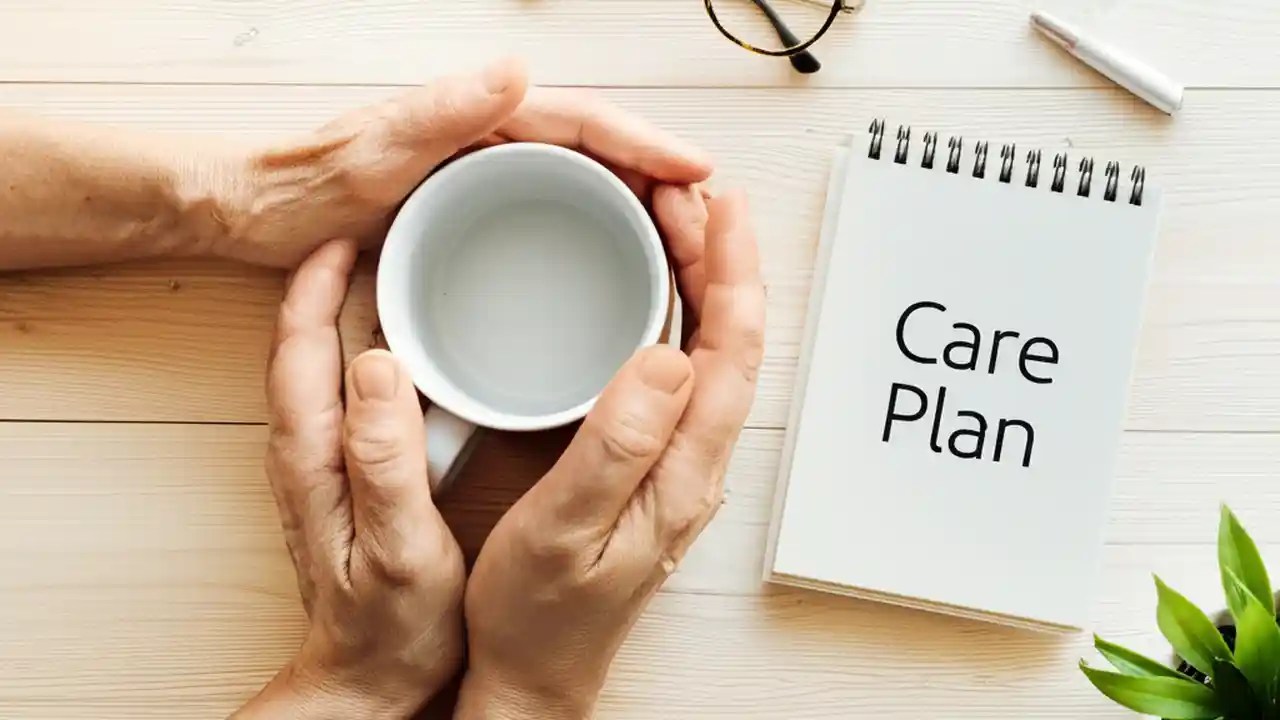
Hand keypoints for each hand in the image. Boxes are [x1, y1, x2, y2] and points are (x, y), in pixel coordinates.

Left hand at [211, 58, 711, 266]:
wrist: (252, 210)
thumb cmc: (302, 180)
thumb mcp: (371, 148)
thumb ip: (439, 112)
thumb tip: (516, 73)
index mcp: (480, 119)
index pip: (585, 123)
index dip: (648, 145)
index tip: (698, 173)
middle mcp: (492, 141)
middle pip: (601, 153)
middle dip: (662, 180)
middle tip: (708, 224)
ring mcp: (486, 178)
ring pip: (585, 186)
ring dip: (639, 209)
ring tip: (685, 247)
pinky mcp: (474, 212)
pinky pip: (554, 217)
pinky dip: (596, 236)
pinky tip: (612, 269)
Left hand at [233, 239, 464, 718]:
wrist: (370, 678)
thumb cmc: (390, 623)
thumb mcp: (397, 543)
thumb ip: (385, 457)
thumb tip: (378, 362)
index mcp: (312, 455)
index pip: (299, 345)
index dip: (317, 282)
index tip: (351, 230)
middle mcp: (305, 450)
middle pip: (302, 343)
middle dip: (325, 278)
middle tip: (374, 229)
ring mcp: (322, 462)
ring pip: (320, 364)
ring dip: (341, 309)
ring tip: (386, 268)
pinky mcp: (346, 474)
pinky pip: (343, 391)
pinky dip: (362, 348)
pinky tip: (401, 343)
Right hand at [454, 188, 764, 719]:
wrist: (538, 672)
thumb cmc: (543, 613)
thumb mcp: (569, 527)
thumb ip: (620, 443)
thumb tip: (666, 354)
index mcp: (684, 468)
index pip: (733, 348)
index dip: (733, 268)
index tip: (718, 202)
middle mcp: (695, 460)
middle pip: (731, 338)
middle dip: (718, 256)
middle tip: (683, 191)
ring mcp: (677, 462)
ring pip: (710, 351)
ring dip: (701, 281)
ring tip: (672, 223)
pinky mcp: (654, 463)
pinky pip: (683, 371)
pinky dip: (675, 317)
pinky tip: (651, 299)